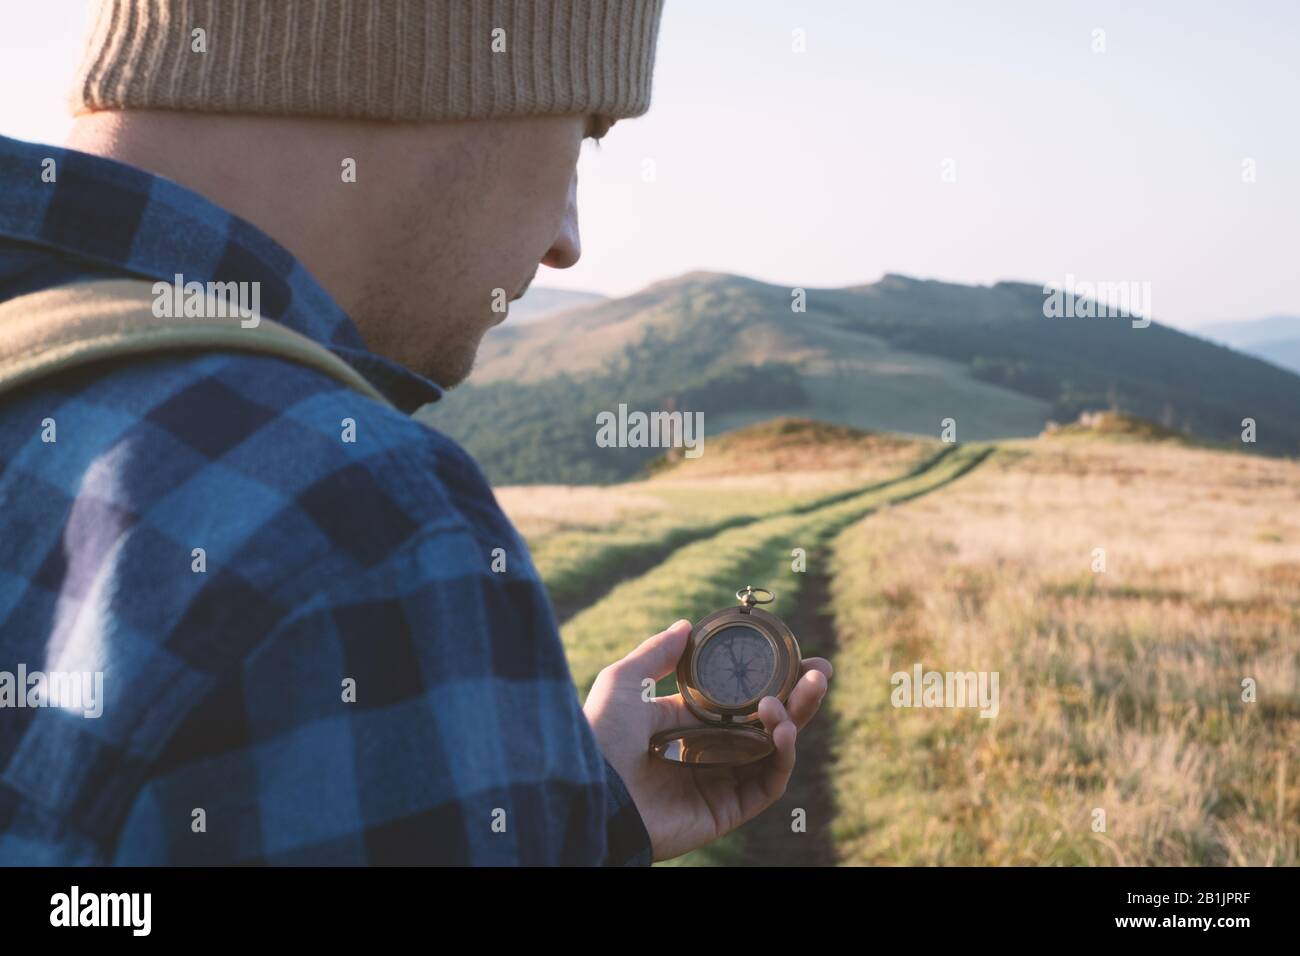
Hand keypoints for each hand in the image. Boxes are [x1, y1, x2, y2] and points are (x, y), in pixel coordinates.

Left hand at [583, 619, 831, 861]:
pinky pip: (767, 784)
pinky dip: (783, 757)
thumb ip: (657, 653)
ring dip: (794, 720)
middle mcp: (709, 750)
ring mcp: (720, 780)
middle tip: (822, 672)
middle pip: (767, 723)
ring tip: (802, 693)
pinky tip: (781, 728)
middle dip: (800, 697)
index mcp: (689, 721)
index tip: (801, 658)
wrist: (592, 790)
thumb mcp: (624, 680)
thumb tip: (686, 626)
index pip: (742, 699)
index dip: (774, 680)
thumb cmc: (601, 734)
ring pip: (774, 751)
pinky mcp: (727, 809)